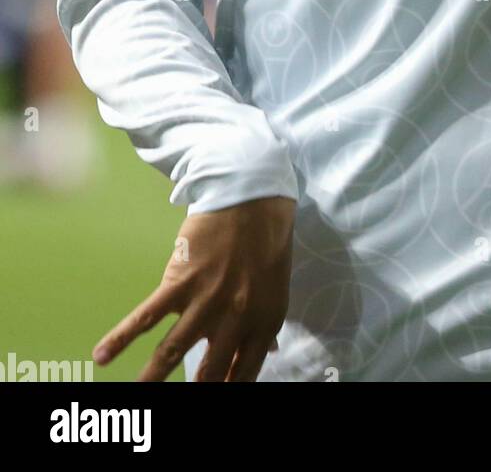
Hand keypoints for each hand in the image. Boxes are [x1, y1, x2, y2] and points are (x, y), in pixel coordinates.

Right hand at [92, 194, 296, 381]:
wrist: (252, 197)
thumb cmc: (267, 242)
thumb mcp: (276, 289)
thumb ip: (265, 327)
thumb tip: (266, 355)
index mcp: (264, 322)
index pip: (244, 374)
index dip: (227, 391)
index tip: (213, 401)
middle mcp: (236, 318)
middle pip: (210, 373)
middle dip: (195, 392)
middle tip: (176, 405)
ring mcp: (206, 301)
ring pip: (173, 351)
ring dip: (153, 378)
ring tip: (136, 397)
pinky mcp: (179, 282)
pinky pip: (146, 316)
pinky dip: (121, 337)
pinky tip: (102, 355)